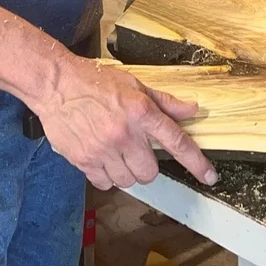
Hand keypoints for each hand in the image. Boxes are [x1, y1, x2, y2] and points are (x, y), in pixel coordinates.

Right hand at [32, 55, 217, 189]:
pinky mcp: (84, 160)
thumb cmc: (95, 81)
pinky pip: (105, 183)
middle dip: (147, 166)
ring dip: (127, 172)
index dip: (196, 162)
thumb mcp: (134, 84)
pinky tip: (102, 158)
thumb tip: (191, 108)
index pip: (177, 142)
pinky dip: (106, 176)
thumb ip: (164, 101)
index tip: (209, 176)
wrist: (55, 84)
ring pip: (128, 181)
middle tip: (136, 151)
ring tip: (116, 152)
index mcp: (141, 112)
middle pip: (150, 172)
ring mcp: (103, 149)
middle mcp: (124, 134)